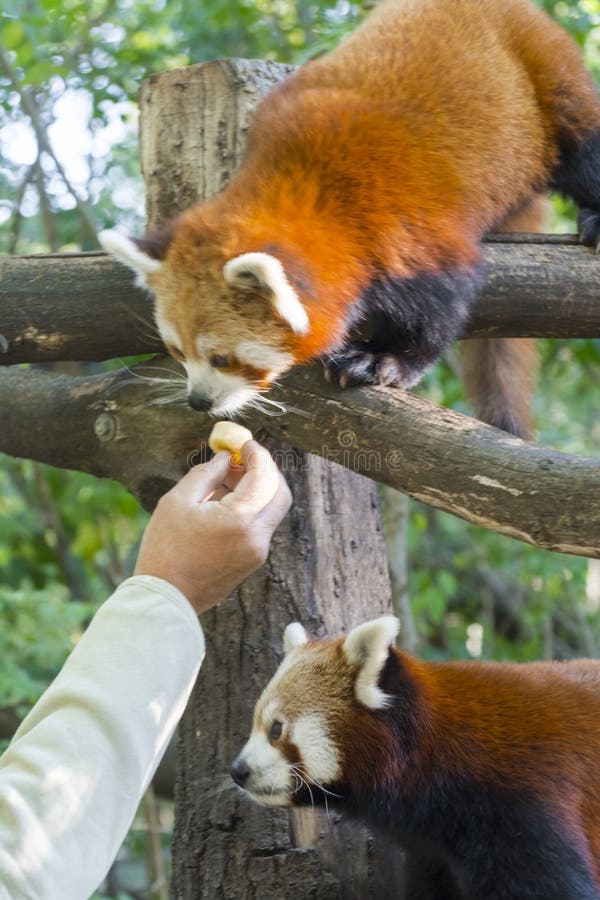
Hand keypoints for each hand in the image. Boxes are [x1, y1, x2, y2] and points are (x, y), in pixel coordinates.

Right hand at [134, 441, 291, 612]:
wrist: (165, 599)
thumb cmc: (165, 549)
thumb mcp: (177, 501)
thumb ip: (206, 474)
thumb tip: (225, 458)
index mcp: (240, 520)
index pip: (264, 476)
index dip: (257, 454)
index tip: (244, 443)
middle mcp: (257, 537)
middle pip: (280, 493)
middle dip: (266, 470)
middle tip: (243, 457)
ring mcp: (258, 552)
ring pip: (272, 509)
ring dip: (258, 488)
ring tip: (226, 477)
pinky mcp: (252, 561)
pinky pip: (261, 525)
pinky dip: (251, 507)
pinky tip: (224, 501)